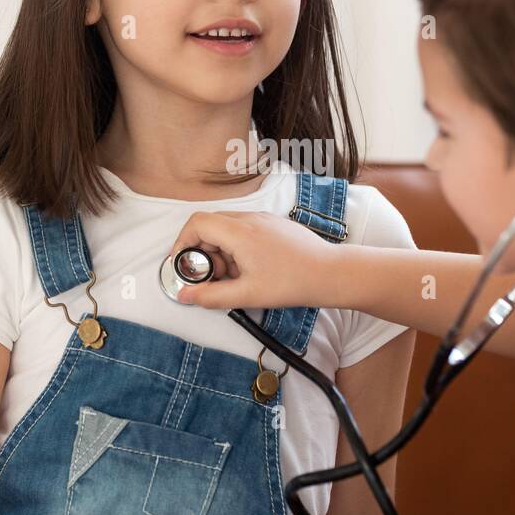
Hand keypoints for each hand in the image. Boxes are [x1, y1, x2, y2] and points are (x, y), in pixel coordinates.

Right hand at [166, 209, 341, 309]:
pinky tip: (251, 270)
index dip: (183, 242)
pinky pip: (245, 230)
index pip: (197, 223)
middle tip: (213, 277)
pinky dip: (237, 248)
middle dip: (203, 252)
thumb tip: (184, 295)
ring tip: (235, 277)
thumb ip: (211, 296)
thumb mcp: (247, 295)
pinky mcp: (275, 225)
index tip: (184, 264)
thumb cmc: (293, 283)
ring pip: (227, 228)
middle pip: (210, 225)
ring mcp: (264, 219)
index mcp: (240, 232)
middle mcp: (250, 218)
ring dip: (221, 251)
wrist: (331, 273)